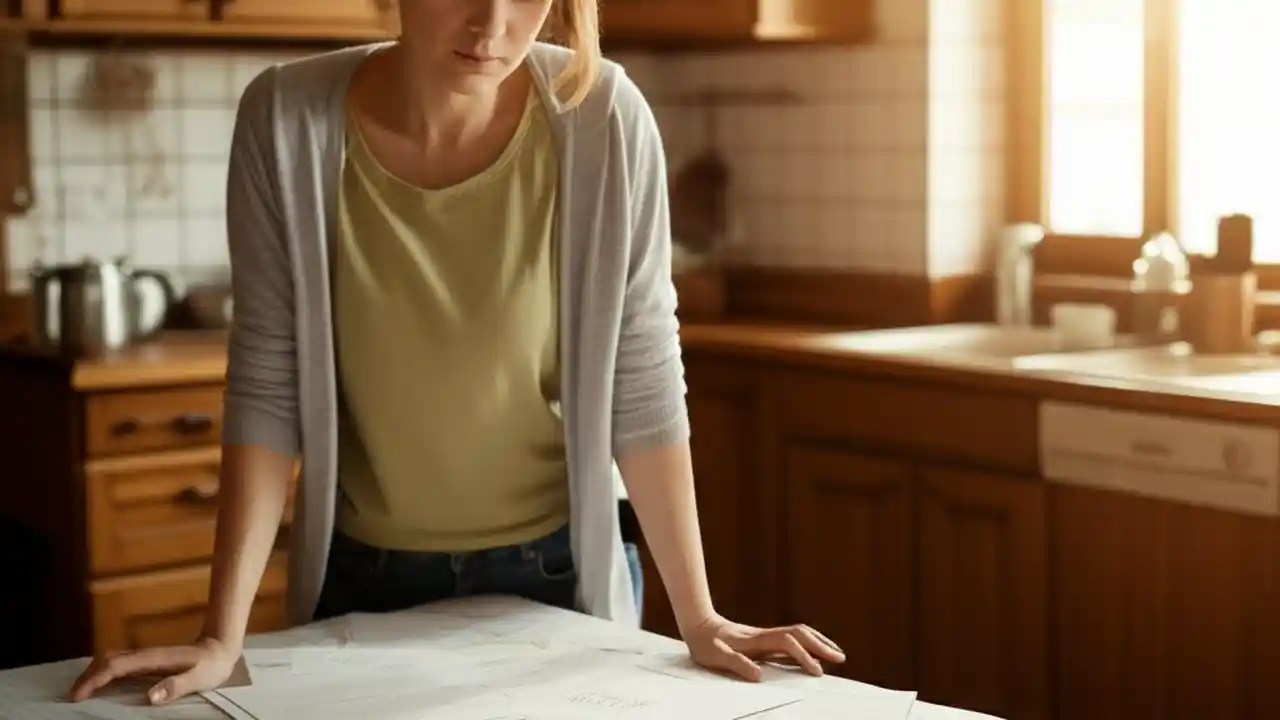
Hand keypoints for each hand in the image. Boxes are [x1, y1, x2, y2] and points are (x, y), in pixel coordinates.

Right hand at [68, 637, 239, 704]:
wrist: (220, 647)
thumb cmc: (211, 665)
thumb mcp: (199, 678)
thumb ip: (176, 686)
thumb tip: (150, 697)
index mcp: (154, 659)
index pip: (116, 666)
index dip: (95, 679)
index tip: (79, 696)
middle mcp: (145, 655)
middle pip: (107, 659)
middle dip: (86, 676)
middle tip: (72, 697)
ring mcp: (145, 657)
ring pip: (110, 659)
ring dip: (92, 673)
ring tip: (79, 693)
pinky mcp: (147, 661)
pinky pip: (118, 665)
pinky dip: (103, 673)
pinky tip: (99, 686)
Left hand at [681, 612, 845, 681]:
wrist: (699, 624)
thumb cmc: (705, 642)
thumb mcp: (715, 654)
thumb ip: (736, 663)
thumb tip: (759, 675)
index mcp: (756, 639)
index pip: (788, 643)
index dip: (804, 656)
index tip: (817, 671)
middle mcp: (765, 635)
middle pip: (800, 633)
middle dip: (821, 644)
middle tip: (841, 657)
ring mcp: (766, 637)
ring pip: (798, 634)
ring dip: (818, 641)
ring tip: (835, 654)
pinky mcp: (764, 640)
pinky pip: (791, 641)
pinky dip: (807, 645)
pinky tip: (812, 655)